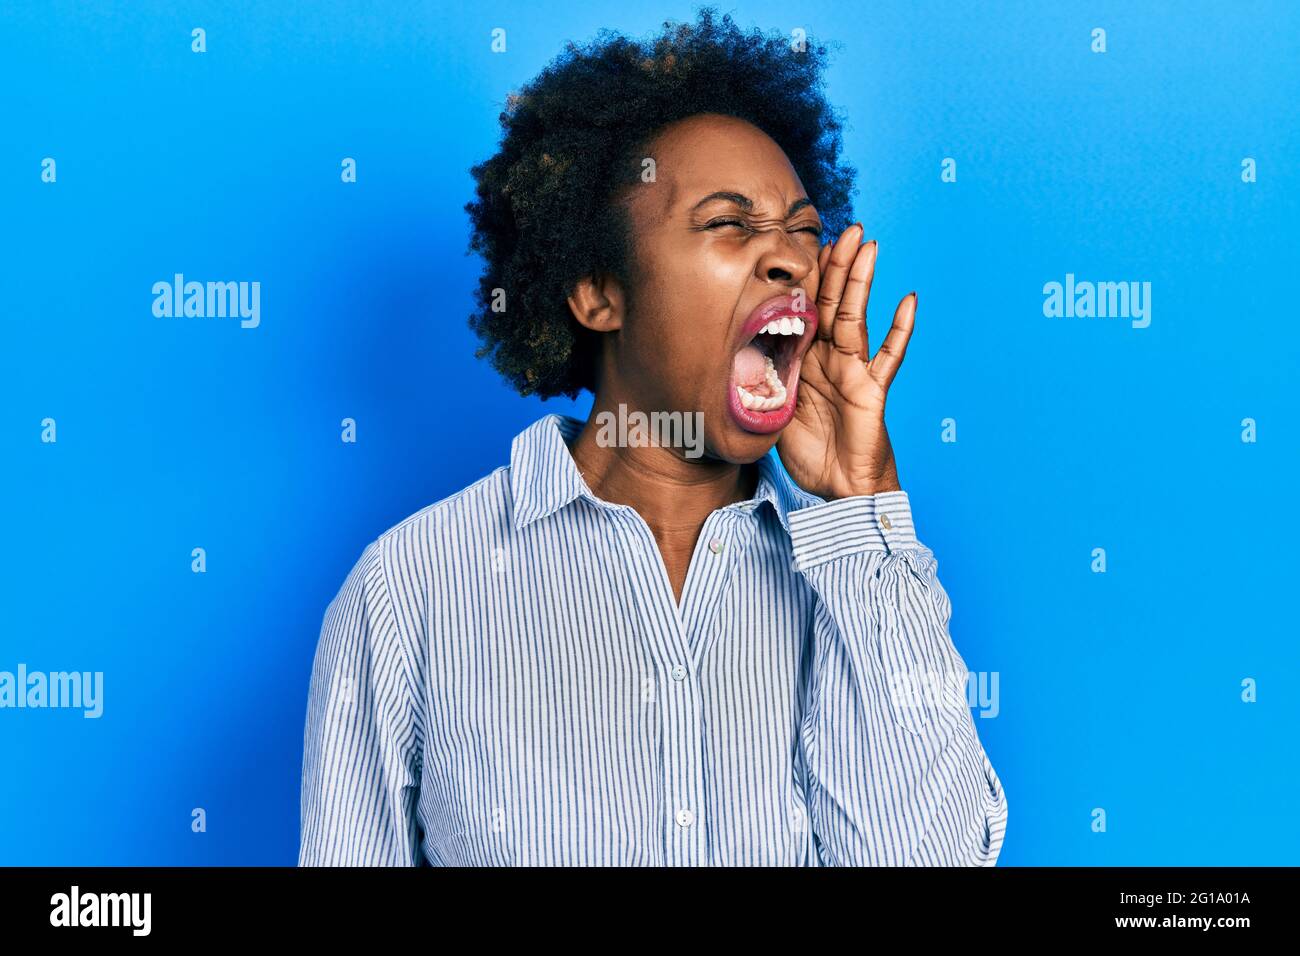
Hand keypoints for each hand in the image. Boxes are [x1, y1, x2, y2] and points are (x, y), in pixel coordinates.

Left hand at [777, 223, 916, 499]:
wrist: (839, 488)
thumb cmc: (808, 453)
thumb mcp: (770, 412)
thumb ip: (759, 382)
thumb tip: (727, 360)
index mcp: (803, 359)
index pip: (804, 309)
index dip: (806, 278)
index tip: (805, 243)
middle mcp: (830, 358)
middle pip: (833, 302)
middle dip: (838, 264)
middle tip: (845, 228)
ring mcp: (854, 370)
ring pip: (857, 316)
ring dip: (863, 280)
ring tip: (870, 245)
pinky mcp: (873, 389)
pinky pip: (889, 355)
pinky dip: (900, 329)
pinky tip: (909, 300)